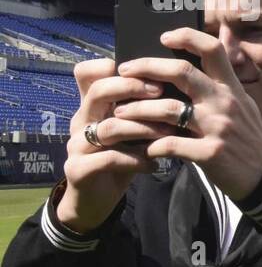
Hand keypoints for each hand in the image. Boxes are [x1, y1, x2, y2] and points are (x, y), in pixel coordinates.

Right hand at [58, 58, 174, 232]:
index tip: (143, 69)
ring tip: (167, 133)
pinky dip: (135, 160)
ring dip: (142, 128)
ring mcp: (77, 145)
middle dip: (132, 88)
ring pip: (108, 127)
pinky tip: (153, 164)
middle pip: (99, 92)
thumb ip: (143, 111)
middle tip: (161, 92)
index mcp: (92, 107)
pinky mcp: (78, 169)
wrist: (95, 200)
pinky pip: (108, 158)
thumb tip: (179, 87)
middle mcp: (81, 121)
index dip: (108, 65)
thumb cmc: (121, 158)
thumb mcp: (132, 131)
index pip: (87, 73)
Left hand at [113, 28, 261, 201]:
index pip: (212, 50)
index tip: (163, 37)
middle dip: (146, 67)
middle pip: (182, 72)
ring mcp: (218, 127)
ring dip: (137, 109)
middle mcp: (225, 102)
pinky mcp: (210, 153)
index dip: (187, 37)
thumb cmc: (246, 138)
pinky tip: (147, 147)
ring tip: (121, 112)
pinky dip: (152, 145)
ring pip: (167, 108)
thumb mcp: (243, 104)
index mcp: (230, 88)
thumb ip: (223, 82)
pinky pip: (170, 144)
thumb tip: (209, 48)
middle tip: (124, 72)